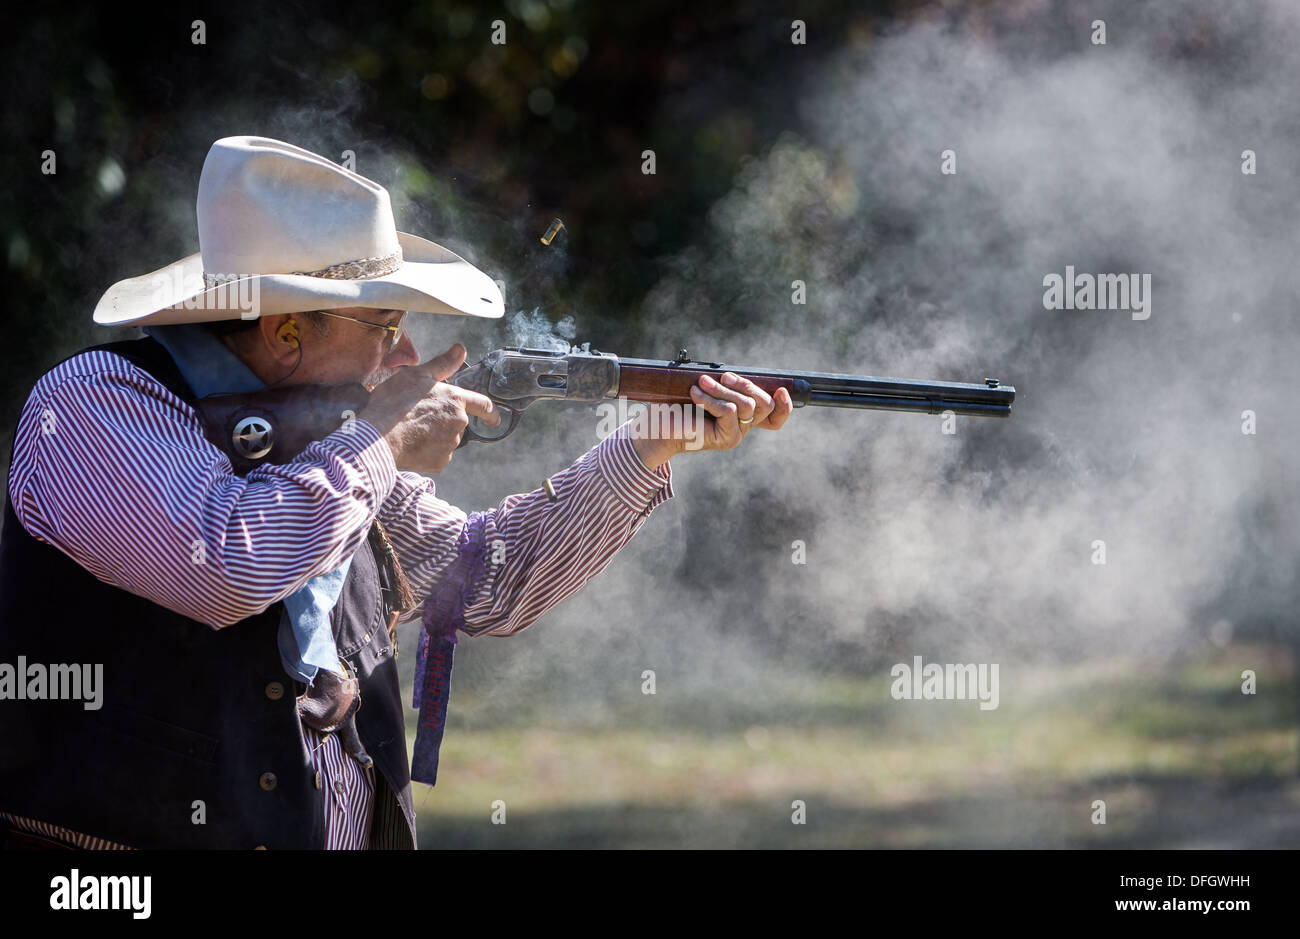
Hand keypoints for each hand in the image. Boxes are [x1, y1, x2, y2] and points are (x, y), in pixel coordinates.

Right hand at [362, 343, 498, 472]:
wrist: (379, 436)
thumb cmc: (396, 402)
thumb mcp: (417, 375)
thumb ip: (442, 364)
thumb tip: (460, 349)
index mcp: (456, 400)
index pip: (483, 405)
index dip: (490, 412)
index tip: (494, 419)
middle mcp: (459, 423)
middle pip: (457, 422)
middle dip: (443, 420)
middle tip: (419, 417)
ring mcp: (450, 444)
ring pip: (446, 439)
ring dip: (434, 435)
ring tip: (411, 430)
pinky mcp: (440, 462)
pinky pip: (437, 456)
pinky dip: (427, 451)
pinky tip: (411, 444)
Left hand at [631, 372, 794, 469]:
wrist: (658, 425)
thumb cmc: (678, 403)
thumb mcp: (706, 388)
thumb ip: (724, 384)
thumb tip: (734, 375)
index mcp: (742, 414)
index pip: (775, 416)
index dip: (784, 406)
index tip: (782, 390)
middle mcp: (744, 426)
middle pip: (765, 404)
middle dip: (746, 384)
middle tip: (723, 377)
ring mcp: (737, 434)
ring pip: (747, 405)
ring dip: (722, 389)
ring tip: (700, 384)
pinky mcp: (727, 439)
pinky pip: (729, 411)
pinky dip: (711, 399)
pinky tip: (695, 394)